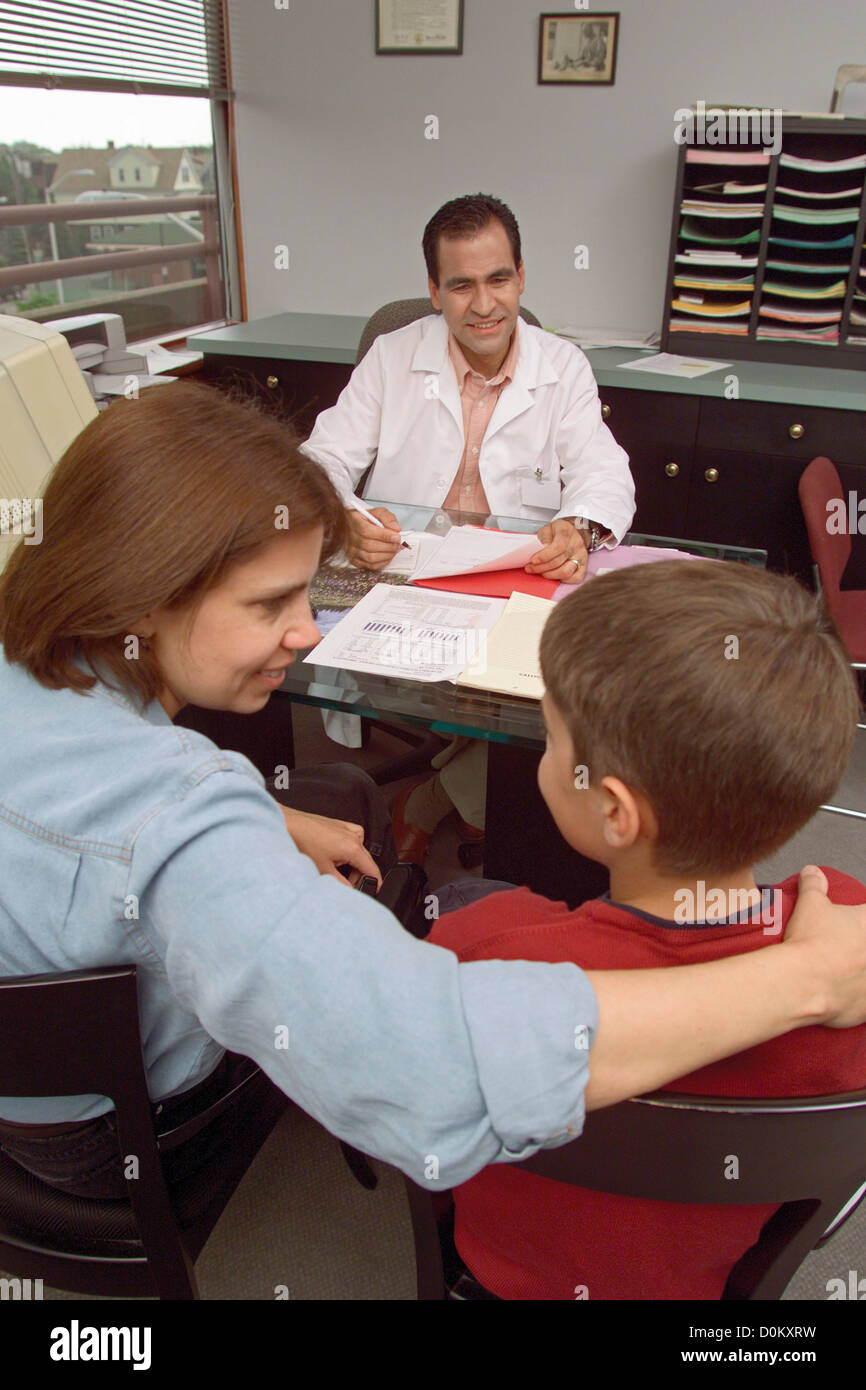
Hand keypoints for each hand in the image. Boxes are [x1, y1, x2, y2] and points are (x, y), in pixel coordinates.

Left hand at [279, 805, 381, 889]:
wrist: (290, 825)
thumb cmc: (303, 842)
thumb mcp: (323, 870)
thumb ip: (341, 883)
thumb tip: (350, 891)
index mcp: (353, 848)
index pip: (372, 869)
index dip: (375, 883)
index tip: (373, 890)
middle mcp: (354, 836)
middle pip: (367, 861)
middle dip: (360, 875)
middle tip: (348, 884)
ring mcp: (347, 829)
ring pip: (360, 851)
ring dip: (353, 862)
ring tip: (336, 868)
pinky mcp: (340, 825)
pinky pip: (353, 839)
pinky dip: (349, 849)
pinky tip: (337, 853)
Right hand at [345, 507, 401, 570]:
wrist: (354, 527)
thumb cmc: (367, 520)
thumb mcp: (377, 512)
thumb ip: (387, 518)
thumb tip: (395, 528)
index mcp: (355, 522)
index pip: (367, 531)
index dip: (384, 536)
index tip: (396, 537)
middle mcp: (351, 537)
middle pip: (370, 546)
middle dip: (389, 546)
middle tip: (398, 544)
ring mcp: (351, 550)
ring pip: (370, 558)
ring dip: (387, 555)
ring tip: (395, 550)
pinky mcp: (354, 560)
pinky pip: (369, 566)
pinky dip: (382, 563)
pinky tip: (388, 556)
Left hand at [525, 519, 587, 584]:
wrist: (572, 532)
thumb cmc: (557, 532)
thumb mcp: (547, 528)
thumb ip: (543, 538)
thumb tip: (541, 549)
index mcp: (567, 531)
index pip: (558, 547)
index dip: (544, 556)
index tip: (533, 561)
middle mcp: (577, 544)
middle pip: (559, 561)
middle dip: (541, 568)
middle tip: (530, 568)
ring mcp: (582, 556)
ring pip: (566, 572)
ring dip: (550, 575)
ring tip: (540, 572)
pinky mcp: (584, 566)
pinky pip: (575, 578)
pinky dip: (562, 580)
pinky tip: (554, 575)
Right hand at [785, 865, 865, 1026]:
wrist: (802, 982)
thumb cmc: (810, 942)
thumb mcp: (810, 904)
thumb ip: (813, 884)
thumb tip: (812, 871)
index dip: (861, 920)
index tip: (853, 927)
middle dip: (860, 948)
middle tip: (846, 949)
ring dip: (860, 971)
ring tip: (846, 971)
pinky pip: (864, 1003)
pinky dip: (857, 999)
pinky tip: (846, 994)